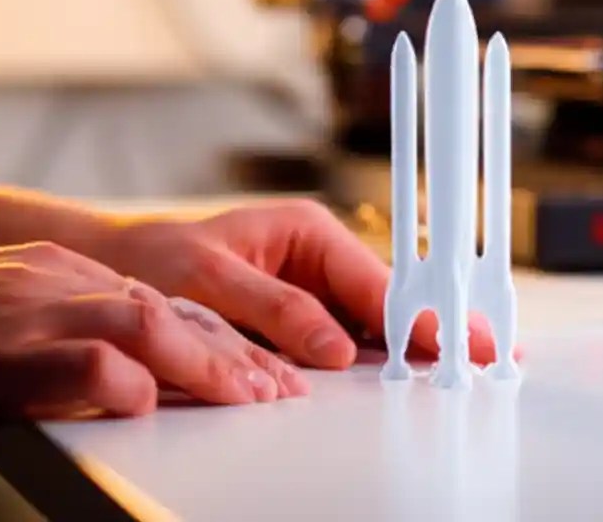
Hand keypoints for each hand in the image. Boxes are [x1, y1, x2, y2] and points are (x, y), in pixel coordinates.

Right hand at [0, 242, 306, 438]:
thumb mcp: (1, 317)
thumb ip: (67, 330)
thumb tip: (135, 372)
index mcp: (59, 270)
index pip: (166, 301)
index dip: (222, 341)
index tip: (264, 373)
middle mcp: (54, 279)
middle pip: (171, 309)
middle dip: (232, 355)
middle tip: (278, 393)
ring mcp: (24, 309)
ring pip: (143, 321)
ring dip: (203, 363)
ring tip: (247, 398)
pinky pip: (76, 358)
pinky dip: (119, 379)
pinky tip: (146, 401)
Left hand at [99, 200, 505, 369]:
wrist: (113, 272)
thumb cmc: (151, 259)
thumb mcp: (208, 278)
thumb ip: (275, 307)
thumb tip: (336, 346)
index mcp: (306, 232)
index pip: (376, 278)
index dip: (420, 312)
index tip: (451, 337)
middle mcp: (318, 259)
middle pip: (392, 298)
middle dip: (439, 323)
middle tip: (489, 352)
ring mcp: (314, 291)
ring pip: (378, 321)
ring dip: (418, 343)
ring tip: (466, 364)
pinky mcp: (303, 320)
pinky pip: (352, 339)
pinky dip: (384, 357)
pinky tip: (416, 370)